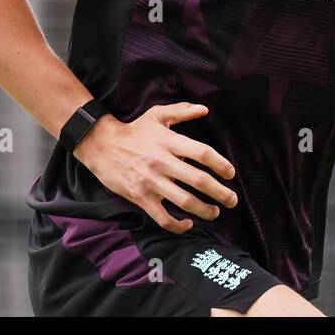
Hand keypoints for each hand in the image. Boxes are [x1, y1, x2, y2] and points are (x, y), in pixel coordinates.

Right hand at [74, 102, 238, 233]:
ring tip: (216, 212)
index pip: (202, 153)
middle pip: (198, 180)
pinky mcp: (140, 197)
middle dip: (220, 192)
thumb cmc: (134, 131)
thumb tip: (204, 109)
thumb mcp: (157, 115)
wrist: (101, 146)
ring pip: (184, 201)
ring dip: (205, 210)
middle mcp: (162, 162)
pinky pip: (162, 217)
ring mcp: (151, 181)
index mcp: (169, 141)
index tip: (230, 173)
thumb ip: (182, 110)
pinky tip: (188, 223)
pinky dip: (177, 225)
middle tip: (233, 200)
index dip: (220, 164)